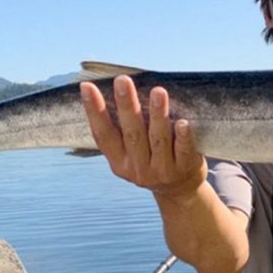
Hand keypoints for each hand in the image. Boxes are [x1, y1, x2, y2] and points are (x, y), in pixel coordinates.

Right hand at [80, 76, 206, 201]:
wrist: (180, 191)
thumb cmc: (153, 160)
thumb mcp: (131, 154)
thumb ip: (123, 130)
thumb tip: (115, 89)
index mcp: (119, 162)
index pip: (103, 135)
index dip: (94, 111)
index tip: (87, 87)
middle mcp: (138, 168)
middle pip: (131, 134)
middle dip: (127, 106)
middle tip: (123, 80)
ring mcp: (162, 171)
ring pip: (158, 140)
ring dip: (157, 115)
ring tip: (158, 91)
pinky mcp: (184, 169)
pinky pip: (183, 150)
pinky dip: (183, 136)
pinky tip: (183, 122)